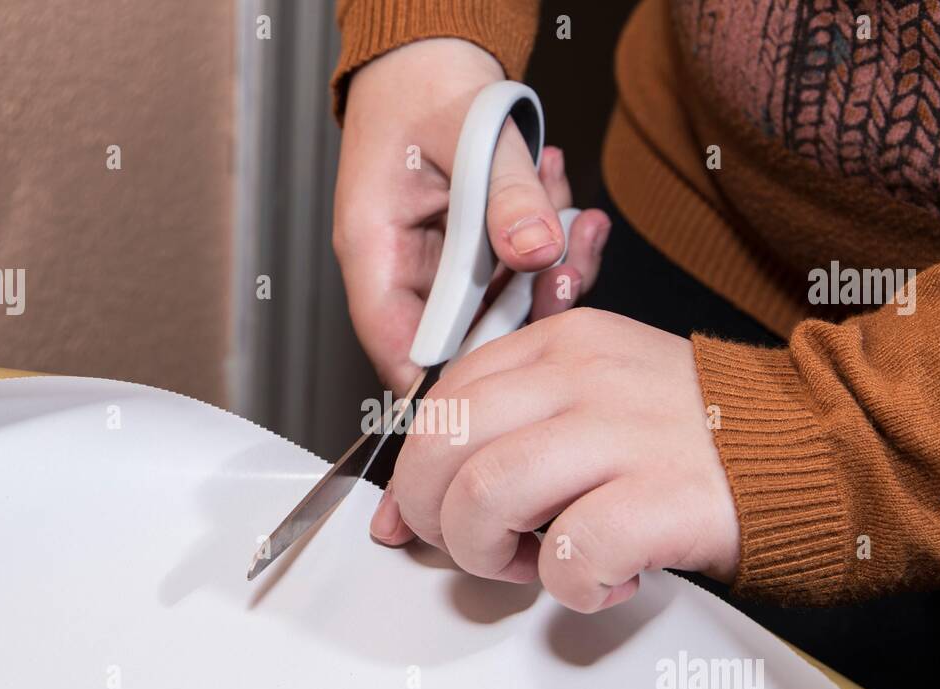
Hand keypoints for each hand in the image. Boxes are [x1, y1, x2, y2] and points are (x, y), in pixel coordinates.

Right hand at [333, 38, 610, 389]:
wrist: (430, 56)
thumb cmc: (420, 85)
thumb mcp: (468, 126)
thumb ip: (506, 191)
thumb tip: (536, 251)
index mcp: (374, 248)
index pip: (398, 347)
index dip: (448, 381)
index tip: (506, 375)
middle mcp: (404, 269)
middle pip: (463, 338)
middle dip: (527, 307)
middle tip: (566, 261)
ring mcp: (441, 266)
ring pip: (501, 308)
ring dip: (547, 267)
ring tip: (564, 206)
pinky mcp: (473, 255)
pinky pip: (517, 275)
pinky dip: (549, 241)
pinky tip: (559, 195)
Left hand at [369, 309, 741, 612]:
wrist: (815, 442)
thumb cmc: (695, 433)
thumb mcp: (597, 395)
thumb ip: (509, 429)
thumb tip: (406, 507)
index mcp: (561, 344)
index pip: (441, 399)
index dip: (413, 472)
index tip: (422, 518)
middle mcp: (583, 377)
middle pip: (443, 445)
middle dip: (434, 516)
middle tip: (478, 546)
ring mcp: (624, 433)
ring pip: (486, 494)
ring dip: (489, 555)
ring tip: (536, 564)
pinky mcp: (665, 497)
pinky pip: (568, 555)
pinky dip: (569, 589)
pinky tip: (601, 581)